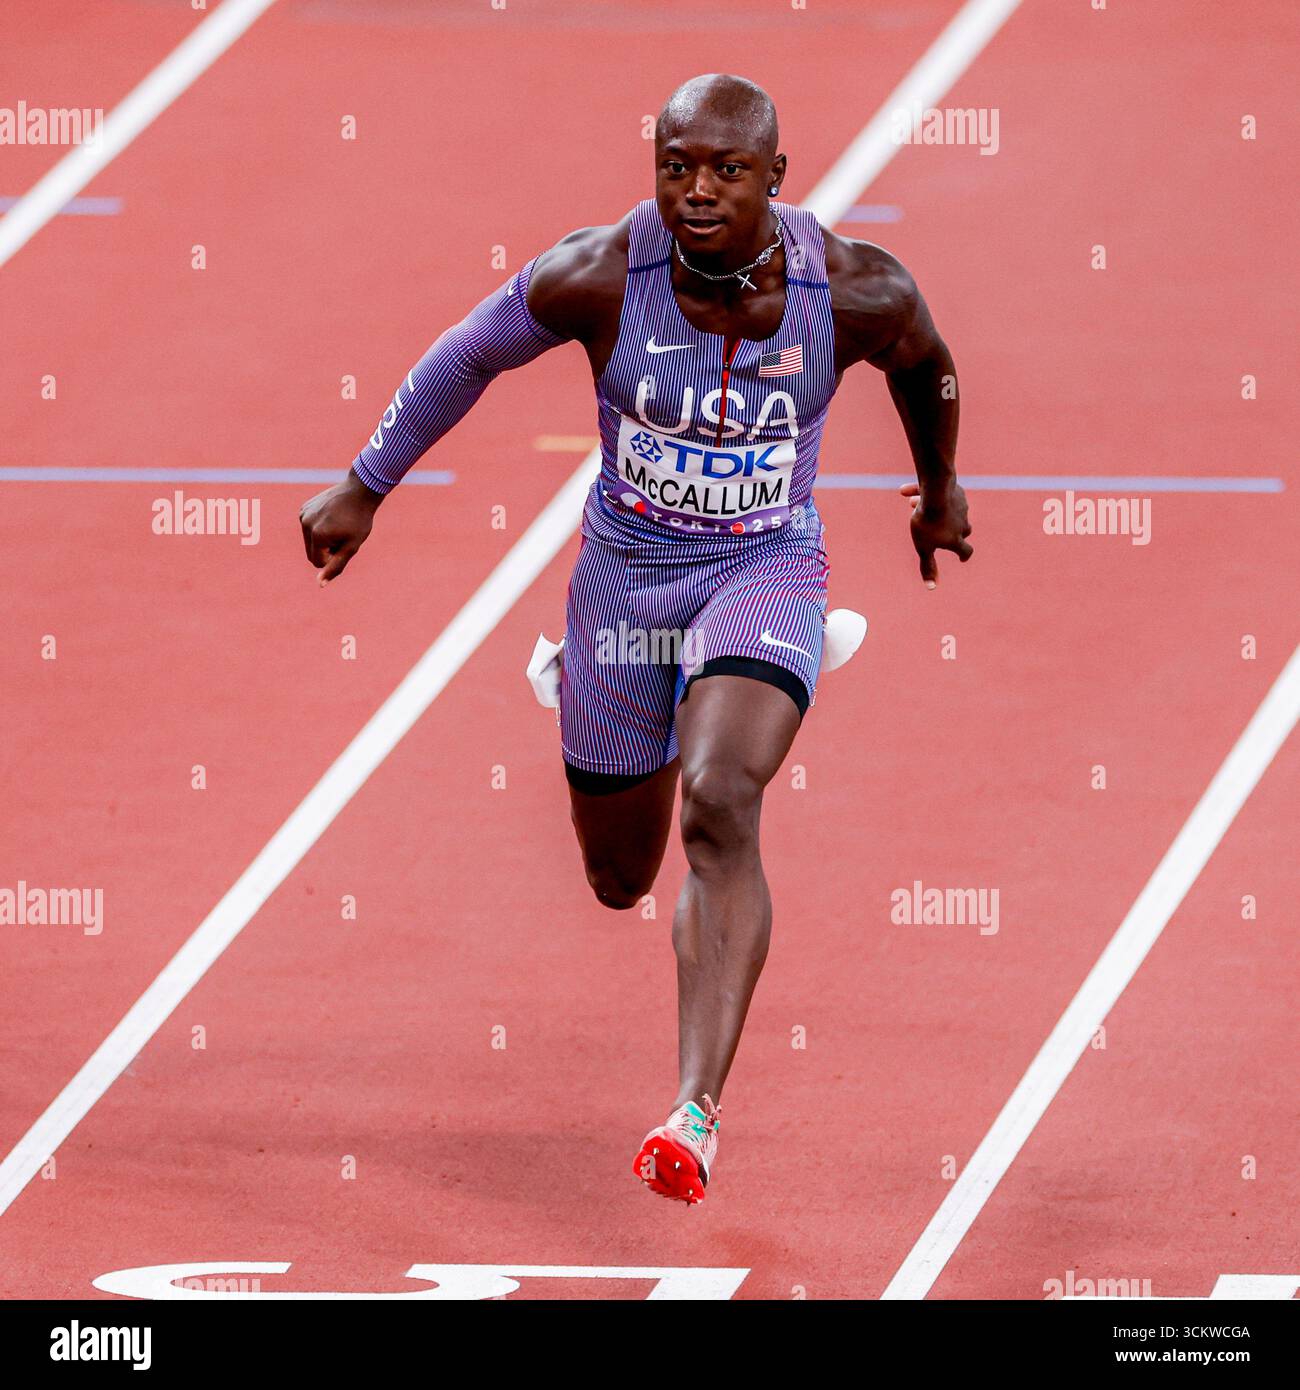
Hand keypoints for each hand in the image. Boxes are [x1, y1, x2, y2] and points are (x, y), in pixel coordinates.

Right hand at [299, 471, 382, 585]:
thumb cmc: (359, 521)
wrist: (359, 491)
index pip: (319, 563)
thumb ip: (336, 566)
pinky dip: (318, 529)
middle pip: (311, 554)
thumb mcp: (352, 547)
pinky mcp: (303, 509)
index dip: (334, 558)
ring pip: (309, 542)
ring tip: (338, 526)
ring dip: (322, 541)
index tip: (345, 544)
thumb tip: (320, 584)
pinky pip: (308, 528)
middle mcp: (306, 524)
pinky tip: (332, 517)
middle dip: (326, 551)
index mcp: (317, 535)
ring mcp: (303, 515)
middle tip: (342, 536)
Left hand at [899, 480, 972, 586]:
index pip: (966, 551)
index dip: (964, 555)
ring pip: (949, 510)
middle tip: (947, 532)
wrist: (936, 491)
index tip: (961, 558)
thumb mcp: (924, 547)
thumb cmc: (928, 523)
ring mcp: (961, 506)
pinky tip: (904, 491)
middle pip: (965, 529)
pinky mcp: (955, 490)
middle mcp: (963, 523)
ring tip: (913, 505)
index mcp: (957, 539)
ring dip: (933, 510)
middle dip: (955, 531)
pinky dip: (923, 494)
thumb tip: (931, 588)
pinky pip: (939, 493)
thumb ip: (928, 566)